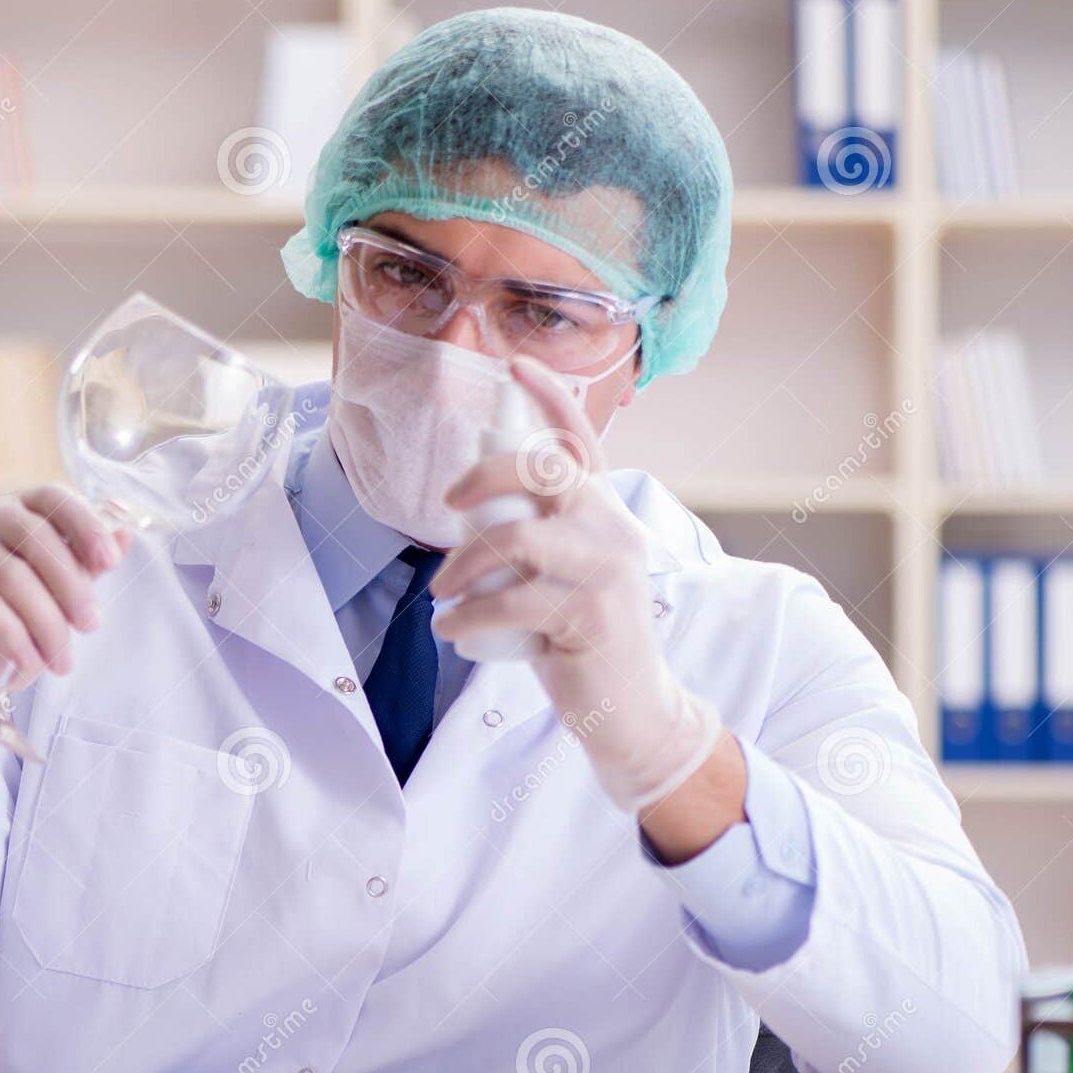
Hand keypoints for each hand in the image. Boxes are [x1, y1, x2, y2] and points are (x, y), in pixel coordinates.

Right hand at [0, 485, 128, 735]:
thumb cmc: (0, 617)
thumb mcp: (49, 591)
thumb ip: (81, 563)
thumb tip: (125, 535)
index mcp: (15, 508)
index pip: (52, 498)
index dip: (85, 523)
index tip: (110, 561)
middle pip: (35, 537)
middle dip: (71, 586)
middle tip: (90, 626)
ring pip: (12, 576)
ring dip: (45, 624)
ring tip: (61, 660)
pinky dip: (12, 635)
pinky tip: (29, 661)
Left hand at [430, 356, 728, 819]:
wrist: (630, 707)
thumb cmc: (583, 636)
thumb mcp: (565, 574)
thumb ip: (538, 536)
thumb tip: (473, 510)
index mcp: (603, 512)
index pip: (580, 442)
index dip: (550, 398)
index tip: (515, 365)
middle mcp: (611, 528)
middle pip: (542, 470)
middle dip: (482, 477)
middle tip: (448, 506)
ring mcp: (606, 569)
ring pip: (516, 539)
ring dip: (462, 566)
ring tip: (442, 594)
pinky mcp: (591, 614)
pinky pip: (511, 600)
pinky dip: (468, 615)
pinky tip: (451, 629)